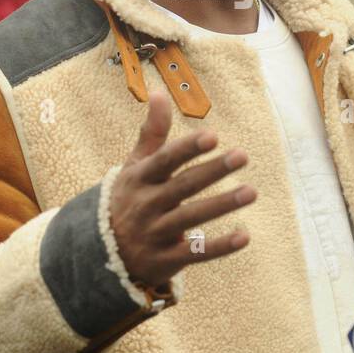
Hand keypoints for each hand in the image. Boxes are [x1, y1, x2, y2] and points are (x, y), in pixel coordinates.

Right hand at [109, 90, 254, 288]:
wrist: (101, 252)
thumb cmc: (130, 197)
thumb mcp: (135, 165)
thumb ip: (152, 132)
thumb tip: (159, 92)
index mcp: (140, 178)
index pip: (165, 160)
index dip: (188, 148)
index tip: (213, 136)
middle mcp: (146, 204)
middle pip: (183, 186)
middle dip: (213, 170)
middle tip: (243, 156)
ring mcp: (155, 234)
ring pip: (192, 218)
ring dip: (222, 204)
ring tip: (251, 192)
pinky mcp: (165, 260)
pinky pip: (196, 253)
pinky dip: (220, 246)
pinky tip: (245, 236)